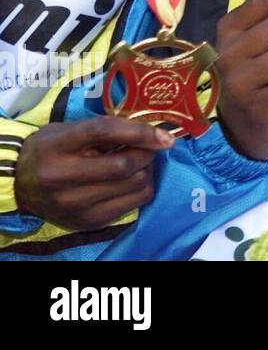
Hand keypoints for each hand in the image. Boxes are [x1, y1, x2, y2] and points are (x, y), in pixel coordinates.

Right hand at [14, 116, 173, 231]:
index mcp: (57, 146)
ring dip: (146, 170)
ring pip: (134, 184)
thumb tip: (153, 132)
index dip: (139, 132)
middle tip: (148, 147)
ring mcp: (75, 203)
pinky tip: (133, 179)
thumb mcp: (69, 131)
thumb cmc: (51, 150)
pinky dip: (143, 187)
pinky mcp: (89, 221)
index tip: (165, 135)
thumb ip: (104, 129)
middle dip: (146, 153)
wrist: (20, 184)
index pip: (103, 132)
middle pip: (123, 164)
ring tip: (138, 162)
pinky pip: (135, 202)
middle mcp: (62, 177)